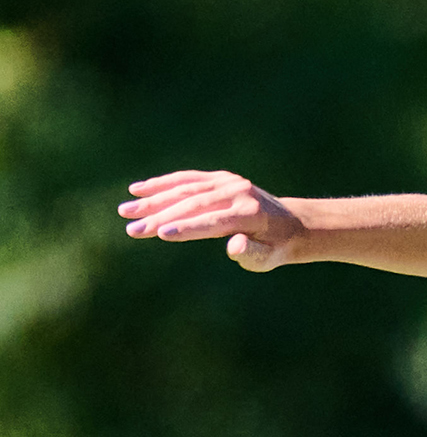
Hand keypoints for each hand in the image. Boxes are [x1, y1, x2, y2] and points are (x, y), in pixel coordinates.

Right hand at [119, 170, 303, 271]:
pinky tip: (138, 189)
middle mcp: (238, 193)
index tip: (159, 233)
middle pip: (193, 204)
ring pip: (185, 189)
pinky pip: (187, 179)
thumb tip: (234, 245)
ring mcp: (228, 182)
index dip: (186, 228)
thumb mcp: (268, 258)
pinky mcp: (220, 178)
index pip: (212, 222)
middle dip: (160, 216)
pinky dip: (163, 183)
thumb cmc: (274, 248)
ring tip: (126, 210)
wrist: (290, 223)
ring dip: (153, 198)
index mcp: (250, 215)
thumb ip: (251, 254)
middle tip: (131, 229)